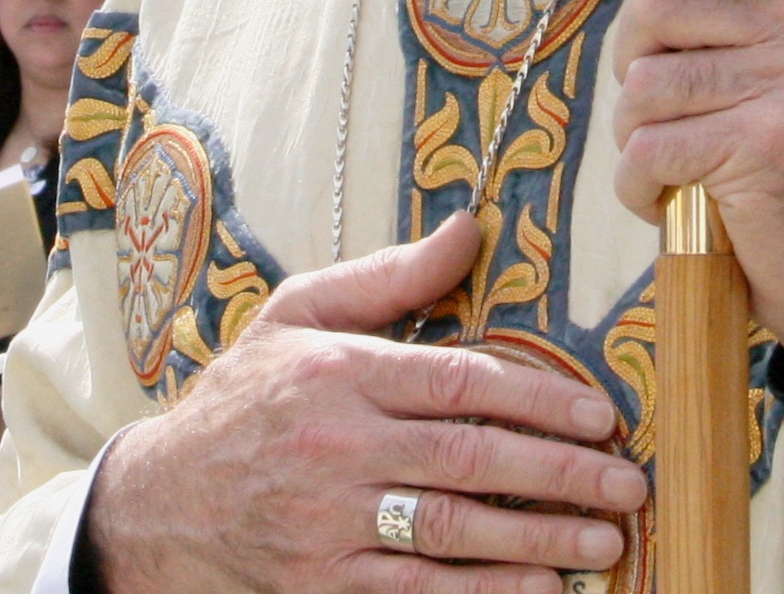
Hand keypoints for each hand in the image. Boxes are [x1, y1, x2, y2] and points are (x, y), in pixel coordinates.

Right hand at [89, 212, 647, 593]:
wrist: (158, 500)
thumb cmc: (247, 393)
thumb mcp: (303, 311)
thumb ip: (391, 276)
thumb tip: (471, 226)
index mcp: (343, 374)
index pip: (461, 383)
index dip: (539, 399)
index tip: (600, 415)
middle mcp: (339, 450)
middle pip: (468, 462)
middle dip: (558, 476)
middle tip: (625, 484)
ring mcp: (328, 525)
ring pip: (448, 534)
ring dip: (534, 543)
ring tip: (602, 545)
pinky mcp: (319, 585)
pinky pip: (411, 593)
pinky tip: (534, 592)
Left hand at [605, 0, 783, 383]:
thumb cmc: (776, 145)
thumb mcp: (772, 48)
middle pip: (657, 2)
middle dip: (633, 59)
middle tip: (671, 106)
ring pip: (643, 81)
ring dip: (634, 133)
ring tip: (679, 158)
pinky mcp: (769, 143)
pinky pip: (648, 147)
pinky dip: (638, 185)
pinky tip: (671, 198)